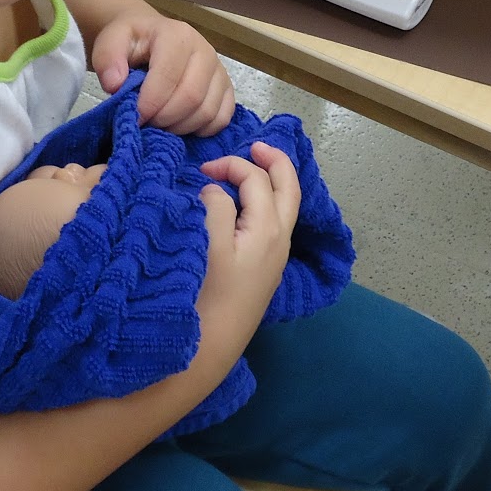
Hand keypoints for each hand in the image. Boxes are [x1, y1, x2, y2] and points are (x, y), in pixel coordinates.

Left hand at [90, 11, 235, 134]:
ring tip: (160, 124)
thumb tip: (115, 85)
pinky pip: (221, 119)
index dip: (150, 104)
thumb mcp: (111, 41)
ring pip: (207, 111)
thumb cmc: (132, 42)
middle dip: (164, 119)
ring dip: (180, 127)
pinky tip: (180, 125)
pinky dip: (201, 130)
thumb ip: (107, 59)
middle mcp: (205, 50)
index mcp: (177, 36)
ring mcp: (220, 71)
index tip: (134, 117)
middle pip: (191, 97)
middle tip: (146, 123)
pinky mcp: (227, 89)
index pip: (169, 77)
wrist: (151, 38)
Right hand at [194, 143, 300, 338]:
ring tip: (253, 167)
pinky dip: (266, 201)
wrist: (214, 345)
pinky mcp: (265, 267)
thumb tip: (214, 189)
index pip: (256, 179)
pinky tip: (246, 205)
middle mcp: (279, 239)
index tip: (202, 171)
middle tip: (256, 146)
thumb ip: (216, 207)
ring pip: (285, 206)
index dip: (231, 165)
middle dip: (275, 162)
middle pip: (288, 188)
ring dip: (272, 181)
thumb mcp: (210, 245)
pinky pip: (275, 221)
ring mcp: (275, 255)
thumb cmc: (209, 294)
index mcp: (268, 229)